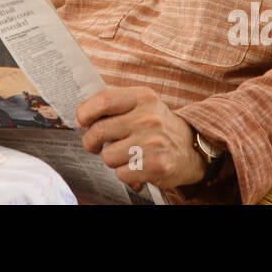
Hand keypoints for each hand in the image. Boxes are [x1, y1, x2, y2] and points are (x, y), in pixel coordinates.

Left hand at [75, 86, 206, 190]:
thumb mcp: (142, 105)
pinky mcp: (156, 165)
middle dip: (90, 141)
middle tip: (94, 144)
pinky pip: (120, 173)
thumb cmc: (158, 126)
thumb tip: (81, 117)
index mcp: (143, 97)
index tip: (81, 121)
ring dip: (111, 158)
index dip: (85, 112)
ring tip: (126, 153)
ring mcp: (153, 142)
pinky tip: (136, 165)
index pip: (104, 100)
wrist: (190, 149)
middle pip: (99, 131)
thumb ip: (115, 105)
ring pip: (108, 156)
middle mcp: (148, 118)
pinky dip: (124, 172)